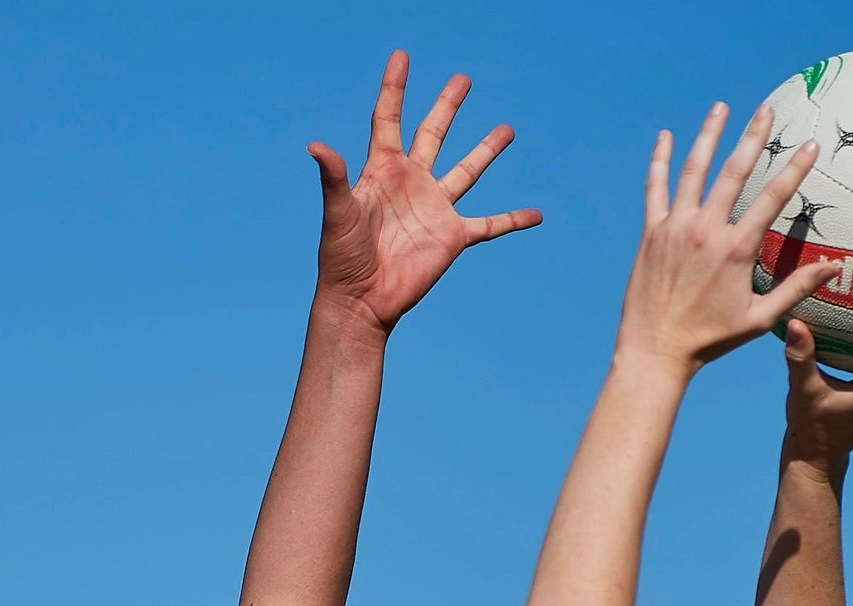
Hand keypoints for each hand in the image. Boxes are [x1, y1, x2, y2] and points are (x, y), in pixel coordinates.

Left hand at [310, 50, 539, 334]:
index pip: (388, 119)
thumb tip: (316, 146)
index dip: (394, 88)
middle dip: (447, 105)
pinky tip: (535, 214)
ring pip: (467, 171)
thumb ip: (334, 178)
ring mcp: (434, 208)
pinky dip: (512, 220)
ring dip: (486, 150)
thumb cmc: (341, 257)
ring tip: (507, 129)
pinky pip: (489, 225)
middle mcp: (412, 183)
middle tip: (462, 79)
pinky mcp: (452, 237)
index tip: (401, 56)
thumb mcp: (337, 213)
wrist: (360, 301)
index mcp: (382, 170)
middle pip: (433, 134)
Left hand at [617, 103, 835, 370]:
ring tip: (721, 108)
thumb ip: (797, 288)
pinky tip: (665, 137)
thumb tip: (837, 267)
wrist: (655, 351)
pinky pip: (655, 189)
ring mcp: (675, 229)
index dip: (795, 168)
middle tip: (766, 109)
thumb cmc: (710, 339)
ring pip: (693, 171)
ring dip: (709, 136)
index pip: (773, 198)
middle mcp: (705, 231)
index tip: (811, 144)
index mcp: (736, 249)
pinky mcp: (651, 233)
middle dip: (753, 137)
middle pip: (734, 172)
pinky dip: (659, 161)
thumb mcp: (760, 319)